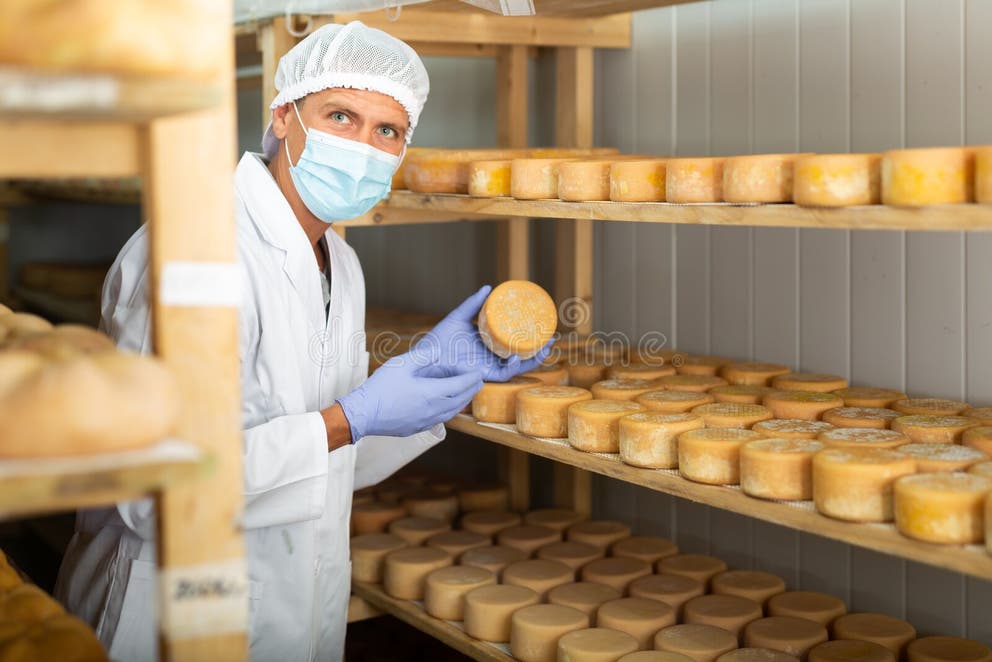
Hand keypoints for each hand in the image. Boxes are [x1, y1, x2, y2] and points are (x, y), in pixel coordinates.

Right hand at [337, 351, 482, 440]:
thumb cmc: (380, 388)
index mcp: (432, 393)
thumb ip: (424, 356)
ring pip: (453, 411)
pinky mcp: (419, 428)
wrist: (363, 414)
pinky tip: (446, 404)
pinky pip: (442, 419)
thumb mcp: (402, 364)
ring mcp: (427, 421)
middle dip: (472, 389)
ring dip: (462, 401)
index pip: (461, 385)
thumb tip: (440, 352)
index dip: (473, 377)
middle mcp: (433, 410)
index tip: (480, 371)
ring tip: (466, 392)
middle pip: (461, 400)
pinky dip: (450, 410)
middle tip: (478, 380)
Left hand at [415, 285, 553, 382]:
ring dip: (533, 359)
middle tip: (551, 336)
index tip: (543, 324)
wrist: (427, 357)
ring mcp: (490, 367)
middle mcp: (492, 357)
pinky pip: (504, 374)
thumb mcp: (459, 317)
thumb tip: (489, 288)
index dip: (529, 336)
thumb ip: (473, 304)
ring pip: (518, 366)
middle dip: (539, 349)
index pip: (513, 341)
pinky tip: (517, 357)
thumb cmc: (439, 339)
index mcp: (488, 344)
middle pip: (521, 355)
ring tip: (545, 346)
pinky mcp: (484, 376)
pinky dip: (513, 366)